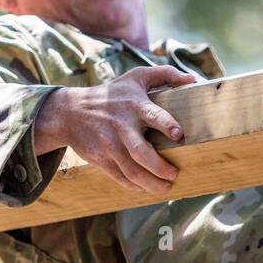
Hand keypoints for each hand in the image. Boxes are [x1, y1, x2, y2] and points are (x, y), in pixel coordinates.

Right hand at [33, 66, 196, 193]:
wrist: (70, 112)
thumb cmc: (112, 94)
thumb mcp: (136, 77)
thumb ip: (165, 75)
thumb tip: (192, 79)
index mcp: (134, 105)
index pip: (153, 115)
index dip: (167, 124)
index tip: (179, 135)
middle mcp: (122, 126)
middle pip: (141, 152)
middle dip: (161, 168)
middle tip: (174, 174)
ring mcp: (110, 145)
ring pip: (132, 171)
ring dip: (151, 184)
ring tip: (166, 187)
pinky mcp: (100, 159)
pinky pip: (120, 177)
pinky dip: (135, 185)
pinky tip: (146, 187)